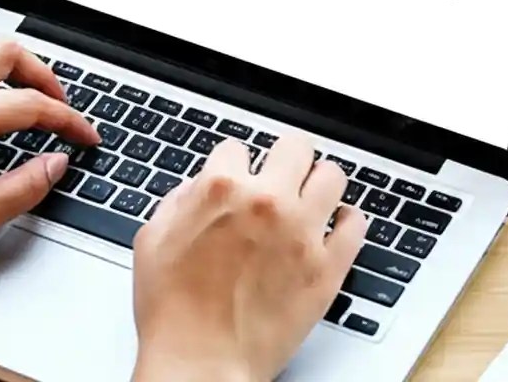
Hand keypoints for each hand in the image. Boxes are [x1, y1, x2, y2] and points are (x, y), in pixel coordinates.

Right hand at [131, 135, 366, 381]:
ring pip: (332, 176)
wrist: (201, 363)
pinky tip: (334, 227)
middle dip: (284, 160)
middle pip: (295, 147)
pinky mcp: (328, 267)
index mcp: (222, 190)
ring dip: (319, 183)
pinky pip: (356, 225)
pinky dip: (347, 222)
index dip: (234, 166)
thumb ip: (178, 202)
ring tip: (311, 197)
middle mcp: (268, 203)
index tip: (237, 180)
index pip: (238, 147)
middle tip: (280, 176)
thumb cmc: (173, 312)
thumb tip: (198, 189)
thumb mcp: (151, 241)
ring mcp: (303, 233)